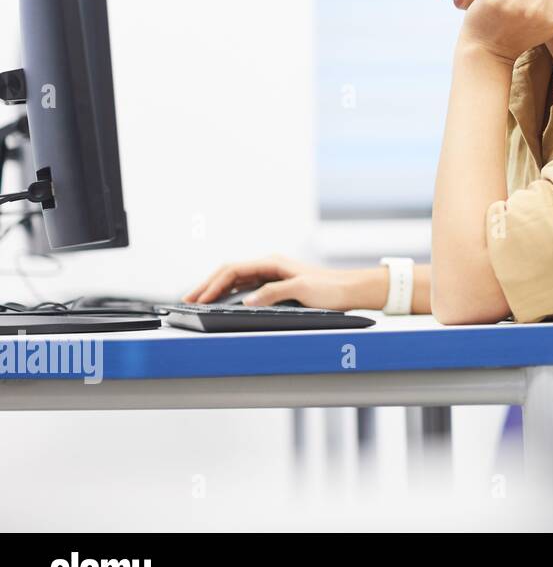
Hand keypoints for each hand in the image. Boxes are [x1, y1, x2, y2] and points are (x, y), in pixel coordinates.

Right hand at [182, 254, 386, 309]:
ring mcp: (272, 275)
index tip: (198, 299)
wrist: (351, 290)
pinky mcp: (276, 285)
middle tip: (186, 300)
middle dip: (206, 286)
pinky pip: (244, 287)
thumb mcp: (302, 290)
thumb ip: (273, 293)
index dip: (212, 285)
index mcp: (272, 263)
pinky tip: (220, 302)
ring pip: (234, 279)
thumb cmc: (331, 289)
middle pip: (229, 273)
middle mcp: (270, 266)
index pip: (232, 270)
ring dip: (215, 290)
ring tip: (197, 302)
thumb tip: (246, 301)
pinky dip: (228, 293)